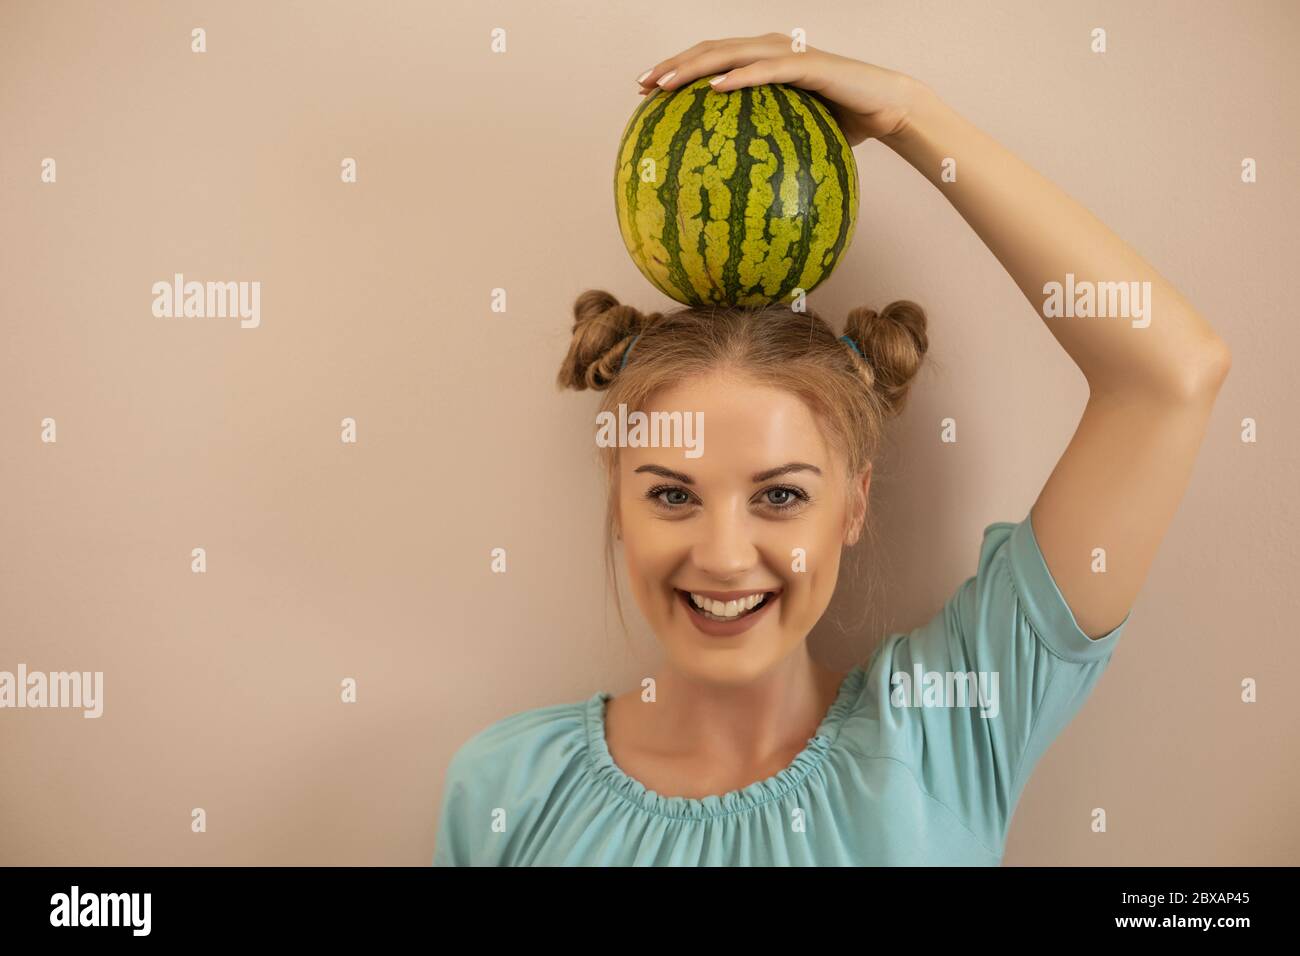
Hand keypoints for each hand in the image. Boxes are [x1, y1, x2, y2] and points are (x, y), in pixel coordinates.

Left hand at [635, 32, 925, 145]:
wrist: (886, 108)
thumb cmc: (839, 126)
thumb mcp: (793, 136)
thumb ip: (763, 144)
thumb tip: (733, 184)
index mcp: (762, 60)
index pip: (711, 59)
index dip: (676, 70)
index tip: (646, 90)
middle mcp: (770, 48)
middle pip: (711, 50)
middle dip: (673, 66)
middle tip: (642, 84)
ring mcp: (788, 53)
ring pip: (730, 54)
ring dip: (695, 67)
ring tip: (665, 84)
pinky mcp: (808, 65)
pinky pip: (767, 71)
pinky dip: (740, 77)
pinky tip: (715, 90)